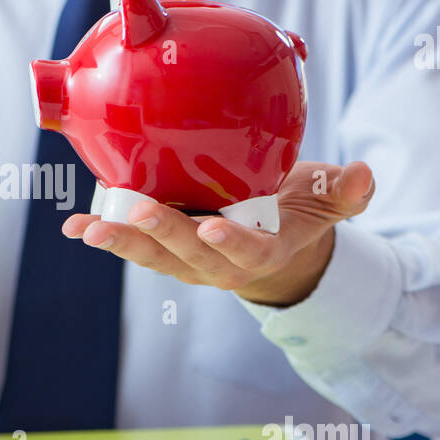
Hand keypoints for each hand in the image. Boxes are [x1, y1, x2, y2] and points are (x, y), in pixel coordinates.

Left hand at [62, 161, 375, 306]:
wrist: (271, 241)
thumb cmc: (297, 213)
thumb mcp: (328, 202)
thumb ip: (345, 192)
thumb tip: (365, 175)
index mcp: (264, 252)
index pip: (250, 254)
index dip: (233, 243)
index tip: (216, 226)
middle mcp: (221, 265)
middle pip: (191, 256)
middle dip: (164, 235)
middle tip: (141, 210)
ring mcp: (189, 262)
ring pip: (154, 257)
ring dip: (123, 243)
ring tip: (91, 230)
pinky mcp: (163, 250)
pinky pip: (133, 246)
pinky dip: (104, 236)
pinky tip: (73, 226)